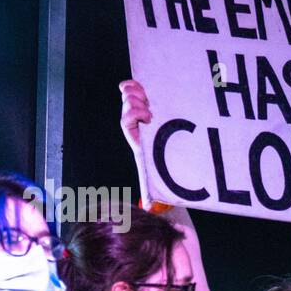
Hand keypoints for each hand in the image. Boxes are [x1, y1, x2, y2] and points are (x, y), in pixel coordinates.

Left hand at [119, 78, 152, 204]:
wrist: (163, 159)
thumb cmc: (160, 168)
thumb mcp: (155, 177)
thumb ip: (150, 191)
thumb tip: (147, 207)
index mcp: (137, 137)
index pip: (127, 123)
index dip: (132, 116)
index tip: (148, 117)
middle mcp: (135, 125)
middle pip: (127, 107)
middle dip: (135, 104)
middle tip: (148, 109)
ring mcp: (138, 113)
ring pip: (129, 98)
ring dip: (135, 94)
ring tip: (147, 98)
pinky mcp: (143, 104)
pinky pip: (131, 90)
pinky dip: (132, 86)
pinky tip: (139, 84)